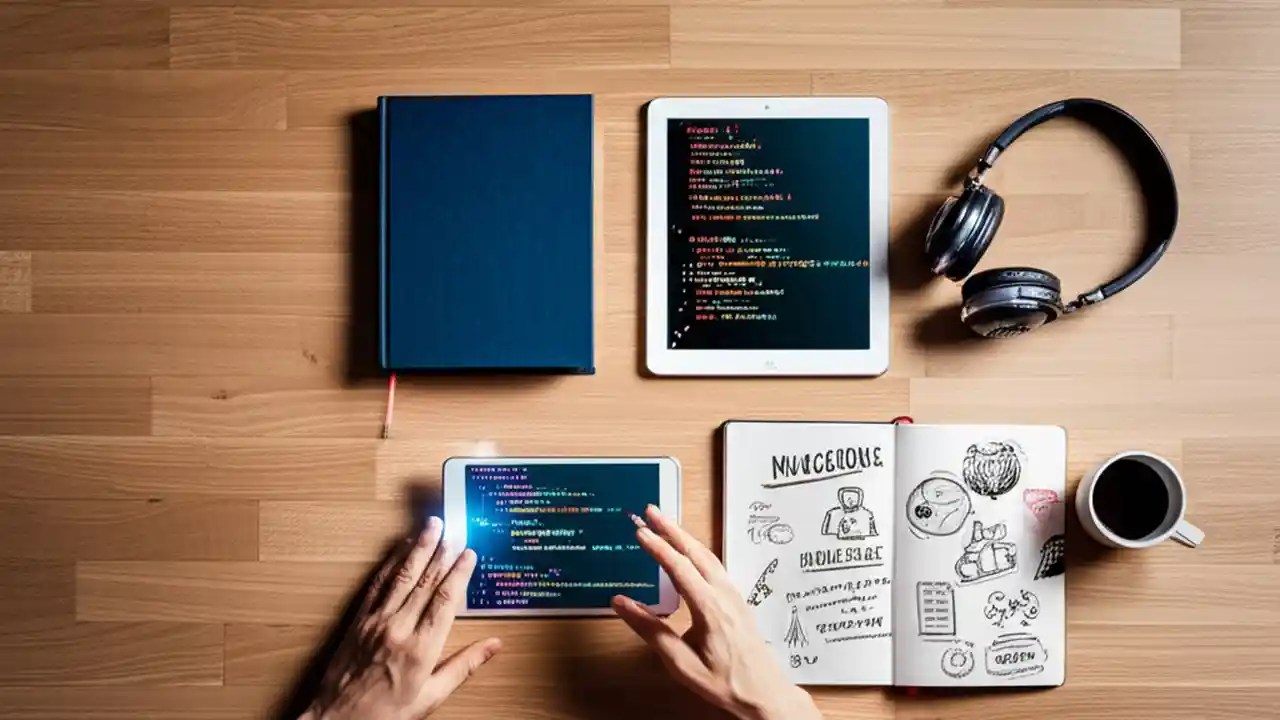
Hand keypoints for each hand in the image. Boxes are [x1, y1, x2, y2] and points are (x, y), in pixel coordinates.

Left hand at [302, 517, 500, 719]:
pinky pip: (378, 586)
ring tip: (429, 528)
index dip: (459, 573)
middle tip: (452, 529)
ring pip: (402, 577)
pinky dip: (390, 565)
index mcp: (421, 650)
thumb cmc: (386, 715)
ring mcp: (375, 622)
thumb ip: (464, 666)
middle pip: (425, 582)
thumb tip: (494, 645)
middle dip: (441, 553)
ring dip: (417, 549)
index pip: (446, 600)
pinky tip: (399, 551)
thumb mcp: (432, 697)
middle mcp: (398, 629)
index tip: (469, 554)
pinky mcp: (358, 621)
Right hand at [612, 506, 821, 719]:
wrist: (764, 693)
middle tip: (651, 510)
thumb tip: (621, 603)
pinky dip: (697, 550)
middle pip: (695, 552)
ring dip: (685, 537)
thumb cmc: (724, 682)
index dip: (658, 547)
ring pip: (707, 556)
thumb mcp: (680, 662)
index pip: (679, 568)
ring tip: (665, 523)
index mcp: (710, 608)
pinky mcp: (736, 599)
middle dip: (671, 528)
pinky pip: (715, 565)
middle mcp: (724, 594)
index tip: (640, 531)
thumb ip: (650, 630)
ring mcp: (733, 595)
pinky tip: (689, 551)